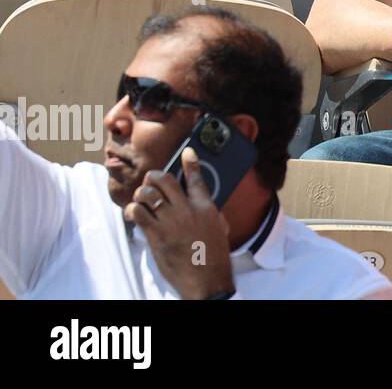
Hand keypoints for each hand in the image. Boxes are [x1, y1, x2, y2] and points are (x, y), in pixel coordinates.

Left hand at [125, 148, 234, 299]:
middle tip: (150, 180)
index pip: (196, 177)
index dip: (191, 162)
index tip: (187, 152)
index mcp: (205, 206)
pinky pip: (138, 213)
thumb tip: (199, 202)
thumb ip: (208, 211)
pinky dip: (133, 211)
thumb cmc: (214, 255)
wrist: (206, 278)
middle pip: (164, 180)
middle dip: (153, 176)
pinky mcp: (156, 235)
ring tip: (141, 199)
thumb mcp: (218, 227)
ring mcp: (170, 221)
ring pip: (147, 194)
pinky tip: (135, 214)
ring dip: (141, 194)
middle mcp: (186, 209)